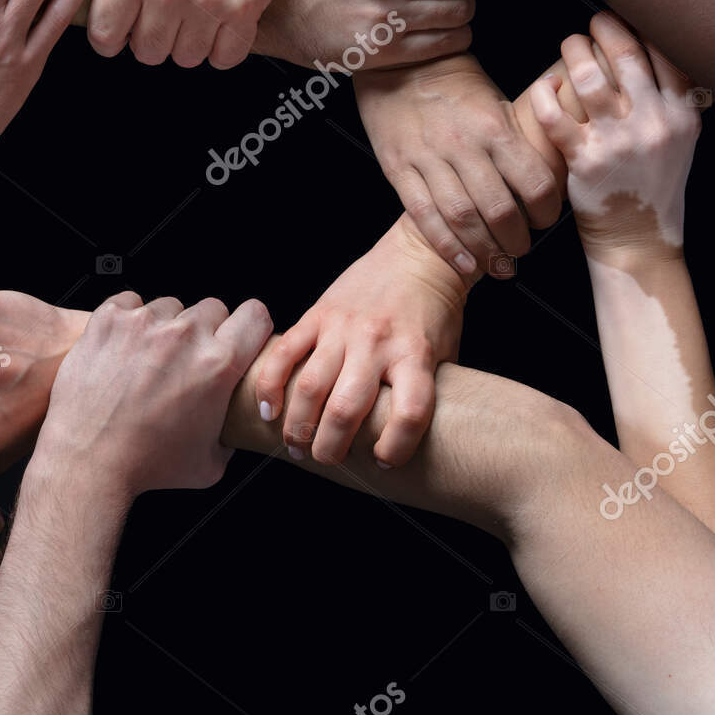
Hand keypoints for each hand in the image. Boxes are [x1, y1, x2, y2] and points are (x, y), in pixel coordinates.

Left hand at [34, 293, 272, 499]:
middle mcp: (184, 337)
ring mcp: (144, 324)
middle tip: (187, 359)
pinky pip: (130, 303)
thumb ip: (231, 434)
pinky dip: (129, 321)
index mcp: (218, 365)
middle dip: (206, 331)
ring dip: (165, 327)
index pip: (255, 315)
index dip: (250, 326)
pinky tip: (124, 351)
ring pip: (170, 306)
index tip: (240, 335)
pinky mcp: (109, 320)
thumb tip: (235, 422)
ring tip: (148, 361)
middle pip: (213, 308)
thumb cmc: (146, 465)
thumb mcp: (210, 463)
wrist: (88, 462)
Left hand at [85, 0, 301, 68]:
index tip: (121, 35)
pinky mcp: (245, 7)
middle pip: (148, 52)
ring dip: (190, 44)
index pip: (105, 33)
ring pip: (187, 57)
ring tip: (196, 18)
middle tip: (165, 22)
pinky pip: (226, 56)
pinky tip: (223, 24)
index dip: (110, 38)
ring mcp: (208, 1)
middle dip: (153, 41)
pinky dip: (224, 47)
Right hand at [254, 217, 463, 467]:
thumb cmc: (435, 311)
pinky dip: (271, 384)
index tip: (384, 460)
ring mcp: (343, 327)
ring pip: (309, 387)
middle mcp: (377, 343)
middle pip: (346, 409)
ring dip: (297, 426)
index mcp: (415, 355)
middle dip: (329, 447)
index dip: (395, 447)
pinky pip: (285, 353)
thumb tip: (408, 436)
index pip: (410, 414)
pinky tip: (268, 410)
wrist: (419, 254)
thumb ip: (427, 391)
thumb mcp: (445, 354)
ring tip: (294, 445)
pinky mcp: (318, 314)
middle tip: (325, 459)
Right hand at [355, 53, 561, 275]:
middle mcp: (463, 145)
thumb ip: (528, 124)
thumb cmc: (454, 85)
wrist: (398, 66)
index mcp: (494, 126)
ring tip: (499, 265)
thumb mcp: (497, 97)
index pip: (534, 181)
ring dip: (485, 249)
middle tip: (523, 249)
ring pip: (461, 217)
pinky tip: (464, 262)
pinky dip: (446, 244)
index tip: (547, 220)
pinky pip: (423, 214)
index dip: (547, 211)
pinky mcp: (399, 169)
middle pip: (498, 208)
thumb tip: (566, 117)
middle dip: (516, 239)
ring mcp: (428, 159)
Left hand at [528, 13, 700, 265]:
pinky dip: (545, 92)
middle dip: (605, 28)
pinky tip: (545, 83)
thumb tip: (661, 50)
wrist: (638, 241)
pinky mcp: (585, 160)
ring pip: (588, 78)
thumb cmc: (653, 185)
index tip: (627, 15)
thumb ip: (674, 99)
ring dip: (573, 51)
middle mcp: (653, 124)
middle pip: (625, 56)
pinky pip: (555, 114)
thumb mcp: (680, 141)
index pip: (663, 53)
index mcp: (681, 115)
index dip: (641, 27)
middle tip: (594, 20)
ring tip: (569, 43)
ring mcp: (618, 142)